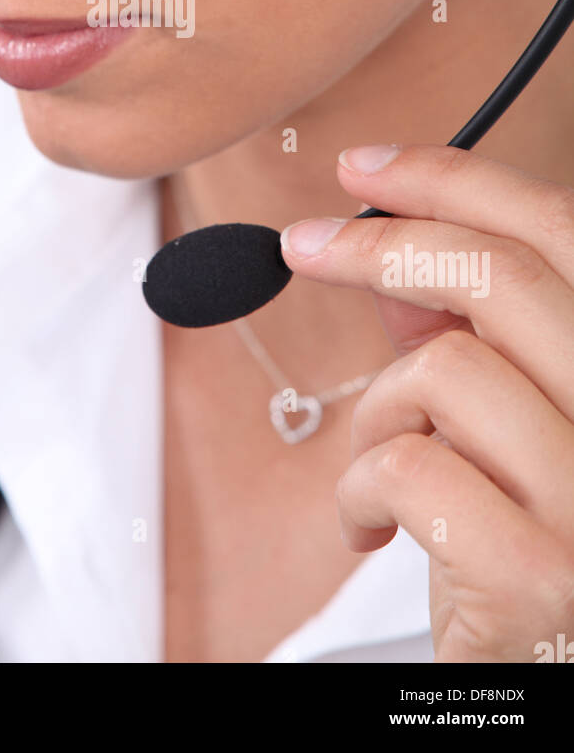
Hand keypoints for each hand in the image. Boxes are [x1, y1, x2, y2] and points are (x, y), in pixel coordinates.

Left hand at [279, 143, 573, 663]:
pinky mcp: (544, 572)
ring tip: (378, 470)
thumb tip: (385, 246)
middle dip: (379, 245)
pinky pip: (406, 466)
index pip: (561, 229)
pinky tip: (371, 529)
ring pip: (443, 370)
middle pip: (502, 276)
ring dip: (378, 411)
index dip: (453, 180)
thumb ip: (459, 336)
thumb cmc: (514, 547)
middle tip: (301, 245)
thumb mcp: (494, 426)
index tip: (363, 168)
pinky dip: (357, 489)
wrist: (532, 681)